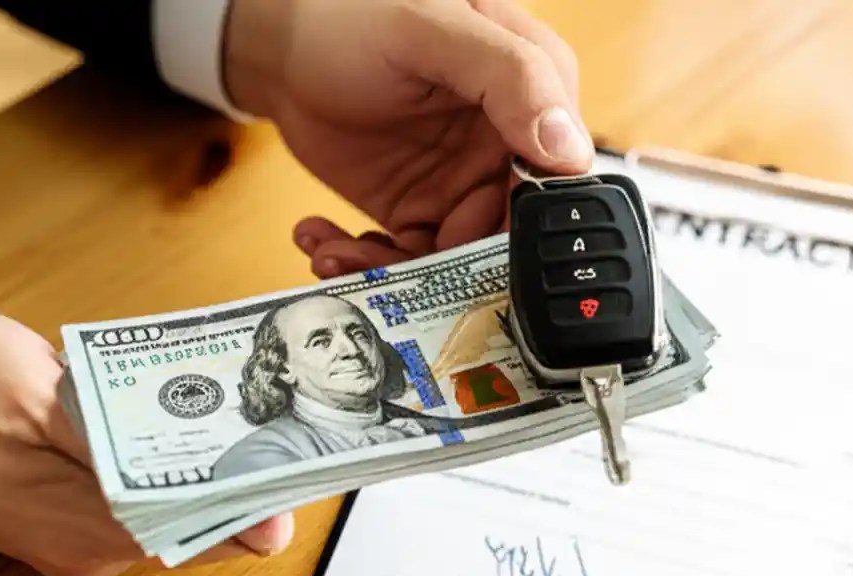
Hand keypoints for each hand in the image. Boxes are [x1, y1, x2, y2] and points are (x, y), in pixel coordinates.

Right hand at [0, 304, 292, 575]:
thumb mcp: (28, 392)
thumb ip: (115, 446)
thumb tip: (194, 481)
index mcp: (77, 529)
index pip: (196, 530)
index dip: (256, 500)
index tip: (303, 463)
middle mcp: (87, 552)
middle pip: (195, 523)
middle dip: (243, 474)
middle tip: (284, 418)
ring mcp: (81, 540)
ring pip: (175, 510)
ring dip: (212, 466)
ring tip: (252, 411)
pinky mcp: (77, 519)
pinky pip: (146, 498)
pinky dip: (174, 464)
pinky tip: (198, 423)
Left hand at [225, 0, 591, 277]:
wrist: (283, 43)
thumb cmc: (354, 15)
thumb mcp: (434, 31)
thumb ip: (511, 79)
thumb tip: (570, 150)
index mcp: (533, 97)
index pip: (556, 179)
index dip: (523, 226)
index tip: (469, 244)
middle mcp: (503, 149)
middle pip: (506, 236)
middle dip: (452, 266)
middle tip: (394, 262)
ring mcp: (460, 185)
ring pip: (454, 261)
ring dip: (396, 272)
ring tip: (337, 255)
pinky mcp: (416, 211)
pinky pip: (409, 261)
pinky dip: (366, 266)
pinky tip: (326, 244)